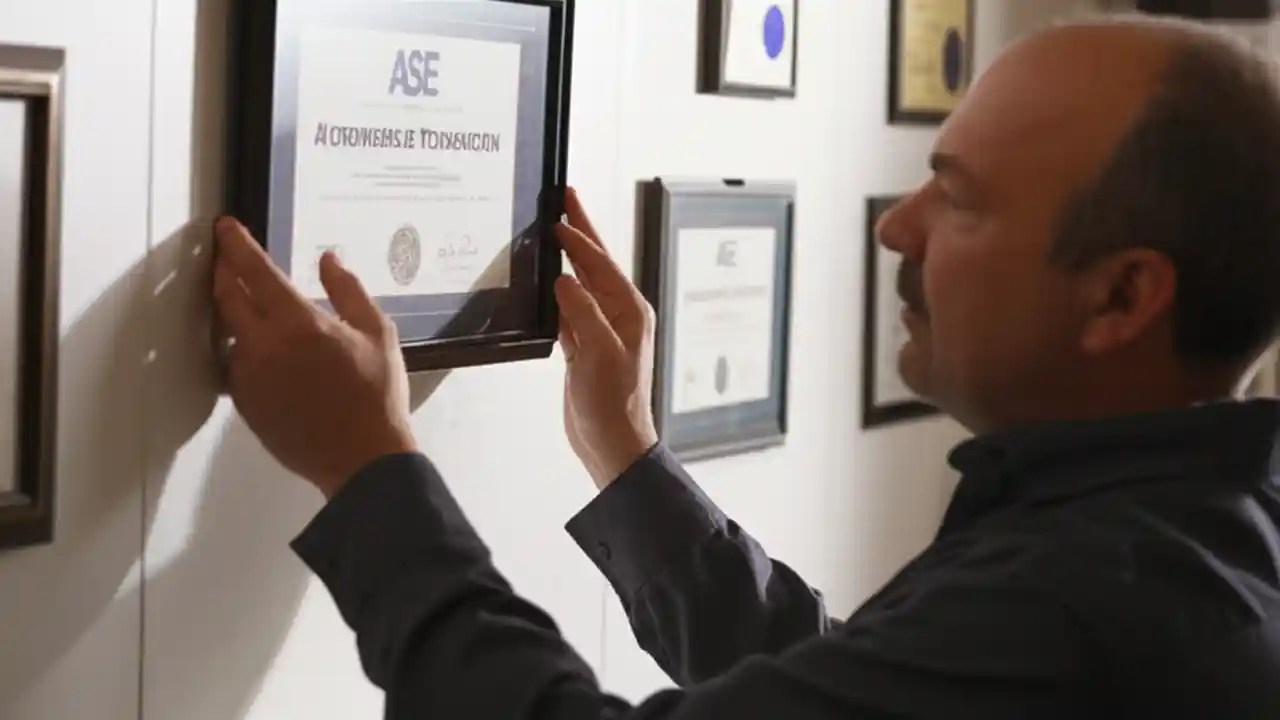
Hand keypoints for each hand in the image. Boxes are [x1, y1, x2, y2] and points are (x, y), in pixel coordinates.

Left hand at [212, 217, 416, 498]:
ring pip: (229, 332)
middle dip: (223, 272)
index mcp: (298, 322)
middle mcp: (263, 345)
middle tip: (226, 258)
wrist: (362, 459)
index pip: (253, 270)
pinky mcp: (245, 404)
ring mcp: (249, 377)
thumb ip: (349, 290)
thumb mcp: (378, 333)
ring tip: (252, 308)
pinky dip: (245, 350)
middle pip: (226, 296)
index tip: (225, 227)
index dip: (235, 244)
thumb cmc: (377, 396)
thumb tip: (328, 260)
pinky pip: (236, 366)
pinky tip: (268, 355)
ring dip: (235, 313)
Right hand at [556, 189, 659, 489]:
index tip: (560, 207)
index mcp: (629, 310)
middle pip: (593, 263)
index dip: (579, 234)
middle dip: (579, 230)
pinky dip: (554, 292)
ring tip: (550, 229)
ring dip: (565, 257)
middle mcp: (617, 314)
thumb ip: (583, 312)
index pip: (600, 262)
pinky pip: (566, 309)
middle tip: (564, 197)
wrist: (611, 443)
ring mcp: (600, 329)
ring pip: (578, 283)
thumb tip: (565, 279)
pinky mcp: (583, 347)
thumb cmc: (613, 404)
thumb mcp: (599, 354)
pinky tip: (543, 280)